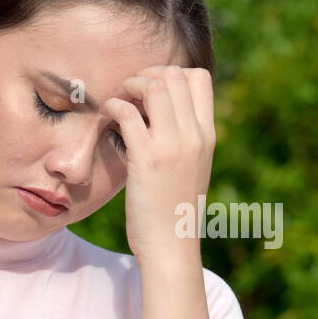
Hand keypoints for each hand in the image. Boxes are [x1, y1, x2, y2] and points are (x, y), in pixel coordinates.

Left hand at [99, 66, 214, 267]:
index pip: (200, 78)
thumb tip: (164, 116)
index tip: (153, 90)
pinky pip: (127, 112)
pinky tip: (109, 118)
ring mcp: (172, 146)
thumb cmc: (175, 210)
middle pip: (174, 75)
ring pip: (153, 87)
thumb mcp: (193, 169)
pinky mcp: (146, 159)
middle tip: (130, 94)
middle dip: (146, 75)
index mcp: (208, 136)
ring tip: (120, 103)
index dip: (173, 73)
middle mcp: (194, 135)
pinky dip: (113, 107)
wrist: (172, 246)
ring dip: (129, 86)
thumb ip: (185, 140)